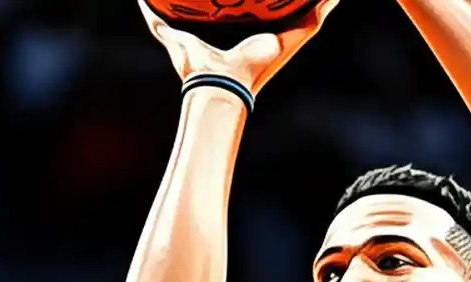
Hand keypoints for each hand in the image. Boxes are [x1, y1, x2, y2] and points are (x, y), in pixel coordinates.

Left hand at [137, 0, 338, 96]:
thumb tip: (141, 1)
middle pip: (289, 5)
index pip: (261, 6)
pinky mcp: (297, 36)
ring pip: (309, 7)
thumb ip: (158, 21)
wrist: (218, 84)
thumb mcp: (174, 36)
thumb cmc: (198, 67)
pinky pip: (318, 14)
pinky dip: (329, 2)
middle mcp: (270, 35)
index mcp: (249, 34)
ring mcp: (286, 36)